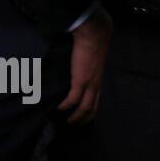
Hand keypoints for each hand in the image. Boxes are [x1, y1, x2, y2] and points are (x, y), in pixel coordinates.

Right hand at [59, 5, 110, 124]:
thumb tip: (78, 71)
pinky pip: (73, 99)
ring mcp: (90, 83)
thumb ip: (87, 68)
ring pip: (85, 107)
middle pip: (93, 108)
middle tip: (75, 126)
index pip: (98, 101)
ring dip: (75, 117)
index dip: (92, 112)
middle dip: (84, 119)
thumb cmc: (93, 44)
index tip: (84, 118)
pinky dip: (66, 106)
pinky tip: (60, 108)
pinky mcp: (81, 80)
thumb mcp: (93, 60)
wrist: (94, 35)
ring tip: (67, 122)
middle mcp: (97, 84)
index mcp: (99, 80)